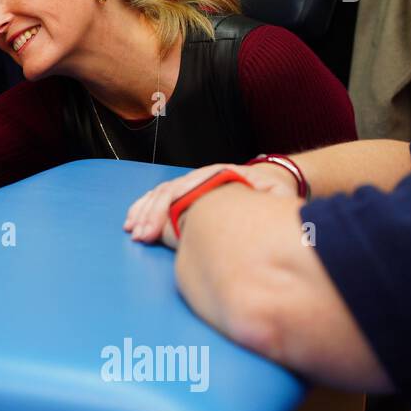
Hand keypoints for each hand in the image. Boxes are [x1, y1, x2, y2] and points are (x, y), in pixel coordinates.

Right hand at [123, 161, 299, 248]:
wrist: (272, 179)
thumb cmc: (274, 191)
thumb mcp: (277, 196)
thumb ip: (266, 204)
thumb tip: (253, 216)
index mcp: (221, 175)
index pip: (186, 190)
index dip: (168, 209)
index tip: (155, 231)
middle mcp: (203, 176)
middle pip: (169, 191)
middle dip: (151, 214)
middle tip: (140, 235)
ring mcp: (193, 182)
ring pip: (161, 193)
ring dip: (144, 211)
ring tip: (132, 230)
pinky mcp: (188, 191)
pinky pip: (160, 195)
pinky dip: (145, 207)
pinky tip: (134, 219)